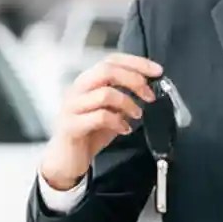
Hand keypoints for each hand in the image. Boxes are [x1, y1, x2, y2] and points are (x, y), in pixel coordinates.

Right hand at [40, 53, 161, 189]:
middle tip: (149, 95)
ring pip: (104, 93)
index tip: (157, 71)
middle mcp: (77, 90)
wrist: (66, 161)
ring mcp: (72, 107)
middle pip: (107, 71)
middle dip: (134, 80)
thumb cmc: (89, 134)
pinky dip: (117, 122)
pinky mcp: (71, 126)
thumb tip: (147, 88)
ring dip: (128, 103)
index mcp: (87, 82)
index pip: (111, 60)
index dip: (136, 62)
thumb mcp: (111, 112)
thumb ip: (124, 98)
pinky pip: (99, 117)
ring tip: (136, 115)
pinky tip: (124, 129)